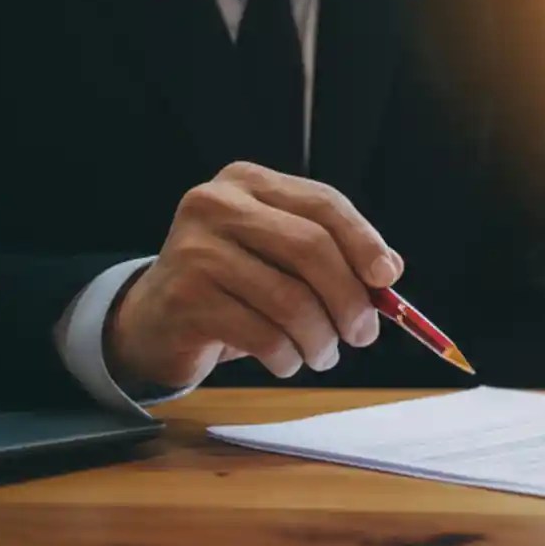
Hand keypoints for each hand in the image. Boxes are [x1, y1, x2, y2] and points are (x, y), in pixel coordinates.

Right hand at [109, 161, 404, 387]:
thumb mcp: (283, 260)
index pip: (322, 203)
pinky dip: (288, 358)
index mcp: (249, 183)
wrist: (156, 322)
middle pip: (311, 248)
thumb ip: (334, 256)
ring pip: (291, 300)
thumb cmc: (235, 288)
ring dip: (321, 339)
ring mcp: (196, 250)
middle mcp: (217, 205)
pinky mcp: (186, 299)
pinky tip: (287, 362)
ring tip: (323, 354)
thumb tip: (388, 272)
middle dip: (350, 299)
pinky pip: (264, 335)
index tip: (387, 279)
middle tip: (363, 334)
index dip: (364, 241)